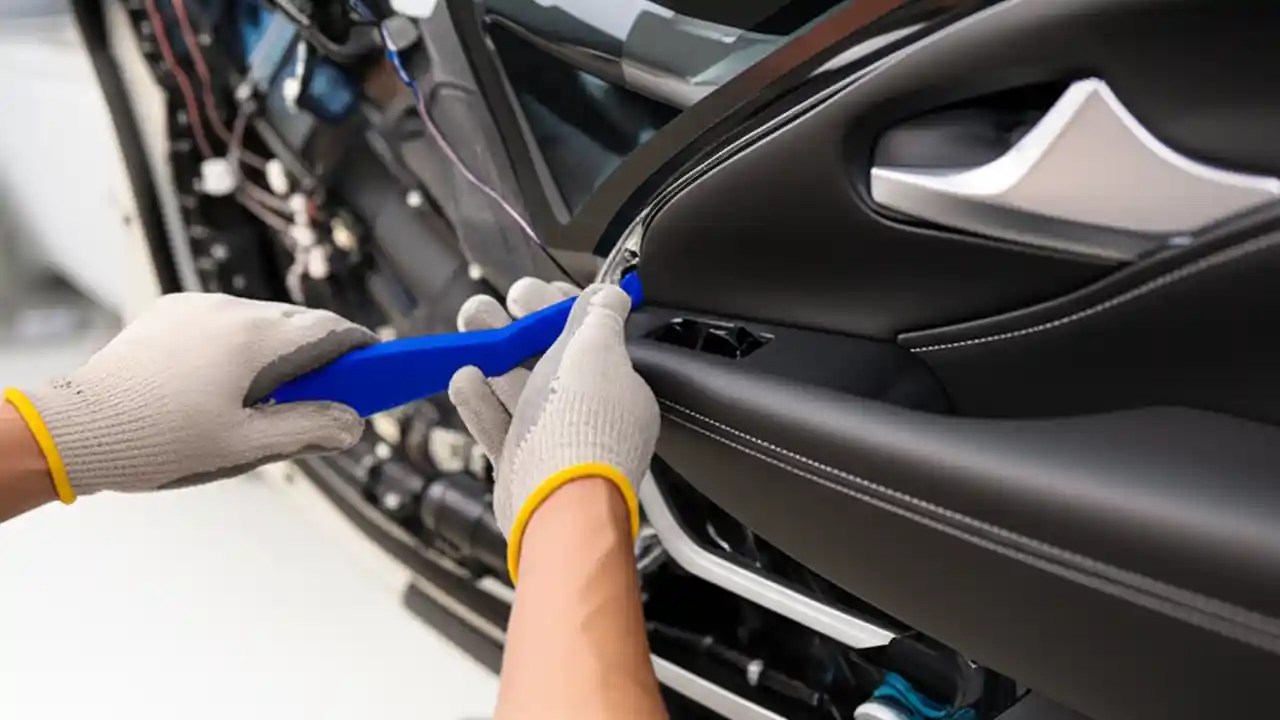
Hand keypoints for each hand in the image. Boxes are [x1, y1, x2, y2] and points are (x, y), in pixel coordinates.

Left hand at [4, 293, 374, 502]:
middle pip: (299, 323)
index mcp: (256, 341)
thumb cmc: (159, 442)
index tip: (379, 367)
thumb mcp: (246, 447)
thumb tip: (354, 422)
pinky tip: (225, 382)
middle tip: (324, 396)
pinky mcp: (170, 311)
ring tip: (266, 397)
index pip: (331, 330)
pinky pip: (224, 320)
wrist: (78, 429)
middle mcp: (230, 311)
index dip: (362, 349)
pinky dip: (239, 343)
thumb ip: (310, 428)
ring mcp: (197, 307)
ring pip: (262, 320)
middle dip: (320, 354)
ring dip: (278, 349)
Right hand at [449, 278, 659, 580]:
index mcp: (617, 385)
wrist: (555, 505)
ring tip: (469, 327)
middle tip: (487, 307)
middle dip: (514, 328)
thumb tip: (614, 292)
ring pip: (518, 387)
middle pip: (547, 358)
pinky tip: (463, 377)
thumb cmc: (582, 425)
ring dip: (491, 354)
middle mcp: (588, 412)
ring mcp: (554, 439)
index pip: (591, 336)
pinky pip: (498, 426)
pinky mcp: (521, 464)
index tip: (528, 293)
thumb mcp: (597, 350)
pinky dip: (479, 401)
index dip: (557, 308)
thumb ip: (600, 316)